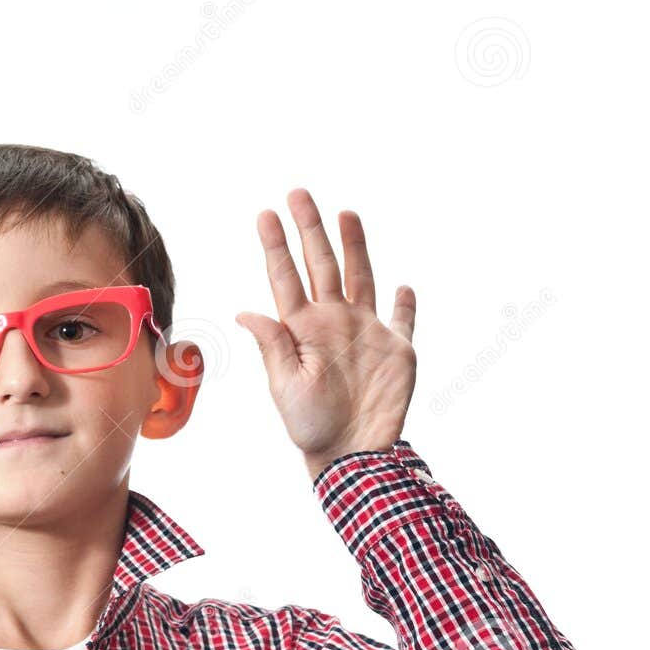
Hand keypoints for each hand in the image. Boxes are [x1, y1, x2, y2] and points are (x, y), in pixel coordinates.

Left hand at [235, 188, 417, 478]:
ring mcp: (367, 333)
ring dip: (354, 246)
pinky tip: (402, 285)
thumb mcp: (286, 385)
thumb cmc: (310, 426)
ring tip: (345, 213)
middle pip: (322, 264)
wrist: (352, 455)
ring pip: (361, 277)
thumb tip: (245, 311)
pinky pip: (403, 320)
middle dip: (311, 229)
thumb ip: (273, 345)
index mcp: (303, 329)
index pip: (286, 277)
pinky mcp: (397, 350)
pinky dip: (404, 303)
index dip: (276, 245)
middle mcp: (334, 322)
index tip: (265, 214)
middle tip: (299, 193)